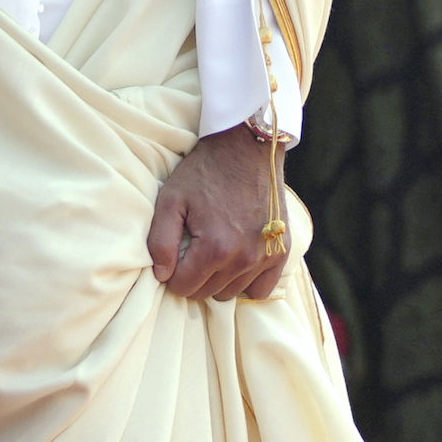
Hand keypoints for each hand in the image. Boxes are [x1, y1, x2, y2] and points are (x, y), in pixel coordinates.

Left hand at [149, 127, 291, 304]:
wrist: (248, 148)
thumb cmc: (204, 173)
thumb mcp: (170, 201)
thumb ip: (159, 242)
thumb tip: (161, 276)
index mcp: (215, 248)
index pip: (184, 288)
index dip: (172, 275)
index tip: (173, 256)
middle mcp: (245, 258)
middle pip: (207, 293)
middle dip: (193, 277)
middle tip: (191, 251)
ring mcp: (267, 256)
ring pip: (232, 293)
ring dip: (218, 279)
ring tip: (213, 252)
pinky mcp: (282, 250)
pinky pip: (263, 289)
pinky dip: (247, 282)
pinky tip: (235, 264)